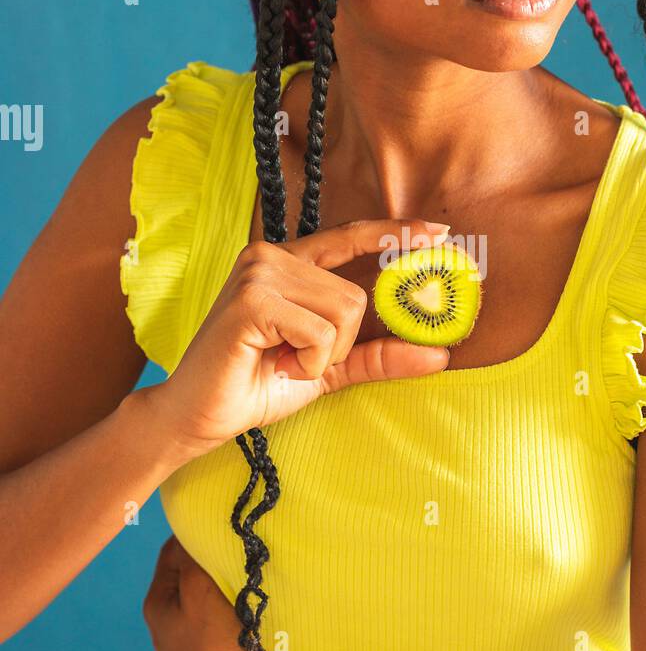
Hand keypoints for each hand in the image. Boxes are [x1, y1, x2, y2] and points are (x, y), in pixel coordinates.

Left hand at [142, 534, 269, 650]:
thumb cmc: (210, 649)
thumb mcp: (198, 591)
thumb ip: (191, 557)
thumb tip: (190, 530)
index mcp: (157, 603)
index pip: (172, 552)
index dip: (194, 533)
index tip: (220, 521)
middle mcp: (166, 624)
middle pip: (188, 576)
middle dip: (210, 560)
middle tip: (237, 546)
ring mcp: (187, 646)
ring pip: (205, 601)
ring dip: (223, 588)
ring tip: (246, 578)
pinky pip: (220, 624)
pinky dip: (233, 612)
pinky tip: (249, 614)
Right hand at [151, 217, 452, 459]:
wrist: (199, 417)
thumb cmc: (257, 385)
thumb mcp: (331, 368)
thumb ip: (379, 355)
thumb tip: (441, 352)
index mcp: (290, 262)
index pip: (351, 237)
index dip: (395, 234)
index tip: (440, 235)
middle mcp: (273, 256)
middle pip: (357, 295)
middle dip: (341, 343)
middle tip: (298, 359)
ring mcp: (260, 272)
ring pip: (344, 311)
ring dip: (323, 354)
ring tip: (282, 361)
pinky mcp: (252, 299)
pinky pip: (320, 332)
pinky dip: (307, 361)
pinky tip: (273, 363)